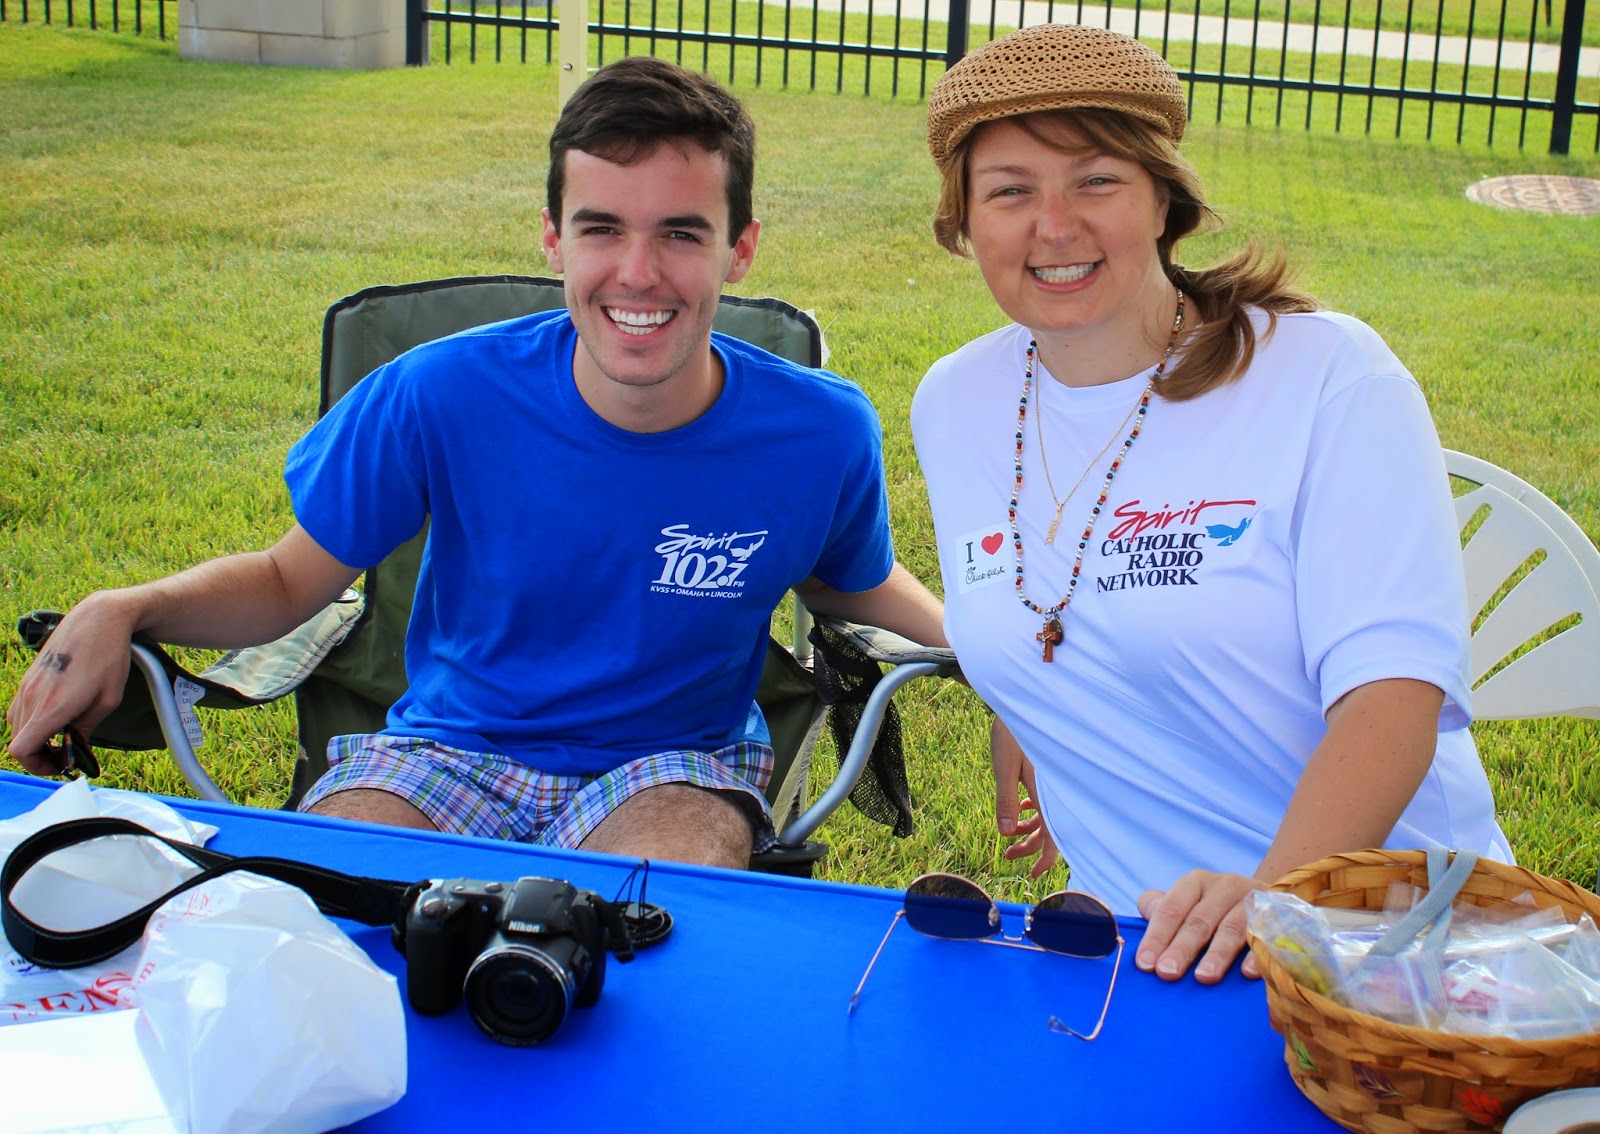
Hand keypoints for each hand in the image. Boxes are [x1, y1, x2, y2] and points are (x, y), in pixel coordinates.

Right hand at [6, 597, 133, 775]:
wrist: (98, 619)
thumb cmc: (109, 658)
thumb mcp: (108, 700)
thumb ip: (87, 729)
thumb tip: (74, 748)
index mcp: (51, 707)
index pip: (21, 750)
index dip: (38, 765)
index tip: (61, 763)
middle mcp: (31, 697)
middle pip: (19, 742)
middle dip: (40, 754)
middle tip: (66, 754)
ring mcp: (26, 686)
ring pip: (18, 726)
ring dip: (36, 737)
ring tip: (64, 735)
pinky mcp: (28, 677)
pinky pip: (20, 709)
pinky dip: (33, 720)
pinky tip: (57, 716)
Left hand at [990, 716, 1059, 878]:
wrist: (1020, 702)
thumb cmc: (1012, 733)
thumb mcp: (1004, 767)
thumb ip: (1005, 800)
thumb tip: (1005, 833)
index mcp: (1047, 791)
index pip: (1053, 835)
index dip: (1045, 859)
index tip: (1032, 874)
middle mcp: (1054, 789)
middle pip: (1049, 829)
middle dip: (1030, 846)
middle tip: (1008, 856)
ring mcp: (1052, 781)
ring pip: (1046, 816)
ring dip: (1029, 828)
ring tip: (1010, 835)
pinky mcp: (1047, 773)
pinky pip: (1045, 801)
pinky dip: (1032, 810)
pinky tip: (1020, 809)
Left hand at [1135, 870, 1265, 984]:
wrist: (1270, 899)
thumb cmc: (1216, 909)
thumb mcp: (1190, 902)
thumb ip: (1163, 909)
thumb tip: (1141, 917)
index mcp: (1196, 883)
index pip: (1171, 909)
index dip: (1156, 937)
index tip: (1145, 965)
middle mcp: (1225, 886)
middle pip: (1199, 921)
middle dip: (1182, 948)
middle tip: (1167, 973)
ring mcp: (1254, 899)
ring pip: (1232, 928)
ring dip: (1217, 953)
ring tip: (1203, 977)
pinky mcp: (1280, 914)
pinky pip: (1267, 936)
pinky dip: (1257, 955)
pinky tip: (1247, 973)